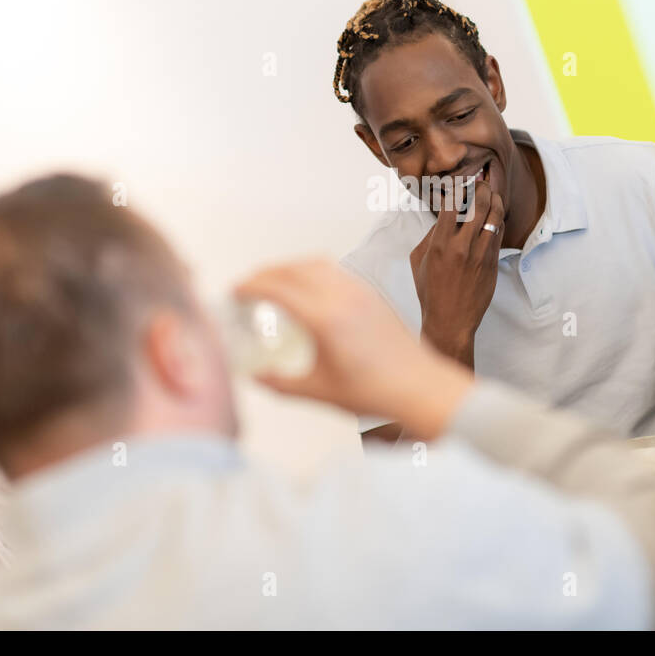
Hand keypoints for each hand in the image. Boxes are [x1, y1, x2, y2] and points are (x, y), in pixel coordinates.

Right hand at [234, 260, 474, 439]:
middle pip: (292, 269)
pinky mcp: (371, 293)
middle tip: (247, 287)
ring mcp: (359, 291)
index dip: (250, 286)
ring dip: (289, 268)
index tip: (234, 292)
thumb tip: (255, 377)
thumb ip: (281, 384)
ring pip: (314, 264)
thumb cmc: (373, 392)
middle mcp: (341, 296)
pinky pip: (333, 270)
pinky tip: (307, 290)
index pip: (277, 288)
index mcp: (325, 318)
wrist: (420, 386)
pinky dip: (311, 271)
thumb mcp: (319, 392)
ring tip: (273, 284)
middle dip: (265, 273)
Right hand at [409, 179, 503, 365]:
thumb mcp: (419, 260)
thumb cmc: (430, 291)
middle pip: (478, 205)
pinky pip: (498, 235)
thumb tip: (444, 217)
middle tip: (480, 181)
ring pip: (494, 217)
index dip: (456, 188)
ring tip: (492, 193)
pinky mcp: (492, 264)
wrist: (450, 321)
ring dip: (494, 200)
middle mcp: (462, 246)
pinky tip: (495, 215)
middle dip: (481, 188)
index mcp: (440, 244)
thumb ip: (430, 235)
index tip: (457, 181)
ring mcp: (481, 255)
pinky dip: (497, 220)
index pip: (451, 204)